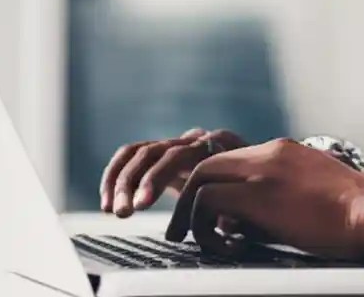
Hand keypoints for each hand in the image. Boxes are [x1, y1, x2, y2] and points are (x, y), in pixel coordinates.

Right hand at [100, 127, 247, 216]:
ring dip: (119, 181)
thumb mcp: (248, 202)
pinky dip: (115, 177)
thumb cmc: (252, 197)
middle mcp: (193, 139)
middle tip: (124, 212)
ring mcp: (176, 144)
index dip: (154, 179)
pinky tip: (108, 202)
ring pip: (138, 153)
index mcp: (215, 146)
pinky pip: (131, 157)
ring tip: (113, 211)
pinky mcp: (162, 155)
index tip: (142, 204)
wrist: (255, 177)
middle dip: (134, 182)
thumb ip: (235, 208)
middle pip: (155, 152)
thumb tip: (223, 223)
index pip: (176, 155)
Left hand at [166, 138, 363, 259]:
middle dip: (186, 197)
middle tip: (181, 229)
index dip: (210, 186)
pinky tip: (225, 248)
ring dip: (189, 215)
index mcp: (281, 151)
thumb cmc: (351, 215)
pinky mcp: (259, 192)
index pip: (228, 159)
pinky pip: (207, 202)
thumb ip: (274, 200)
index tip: (203, 213)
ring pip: (201, 180)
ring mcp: (262, 168)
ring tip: (192, 241)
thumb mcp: (308, 195)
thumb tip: (239, 225)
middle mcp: (268, 152)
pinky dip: (204, 226)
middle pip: (206, 164)